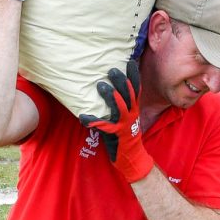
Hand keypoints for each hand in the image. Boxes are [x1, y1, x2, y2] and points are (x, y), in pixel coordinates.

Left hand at [81, 63, 151, 182]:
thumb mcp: (125, 118)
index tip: (130, 61)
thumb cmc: (125, 136)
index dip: (134, 75)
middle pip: (129, 93)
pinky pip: (104, 126)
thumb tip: (108, 88)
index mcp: (134, 108)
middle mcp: (132, 114)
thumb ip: (119, 105)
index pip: (136, 88)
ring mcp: (125, 124)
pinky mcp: (116, 134)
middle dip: (121, 80)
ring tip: (100, 85)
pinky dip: (93, 120)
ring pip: (120, 106)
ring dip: (110, 95)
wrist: (132, 158)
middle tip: (112, 69)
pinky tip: (83, 116)